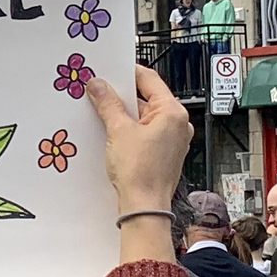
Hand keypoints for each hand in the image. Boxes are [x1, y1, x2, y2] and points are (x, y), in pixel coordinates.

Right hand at [88, 66, 189, 264]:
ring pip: (146, 117)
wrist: (144, 205)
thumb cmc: (140, 172)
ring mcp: (173, 139)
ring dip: (125, 115)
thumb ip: (108, 104)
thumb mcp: (118, 131)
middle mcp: (178, 124)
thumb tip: (99, 86)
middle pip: (147, 99)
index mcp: (172, 112)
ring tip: (103, 115)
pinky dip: (131, 130)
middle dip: (123, 97)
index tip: (110, 71)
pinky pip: (146, 132)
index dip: (128, 73)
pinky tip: (113, 134)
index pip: (150, 80)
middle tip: (100, 93)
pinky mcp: (164, 153)